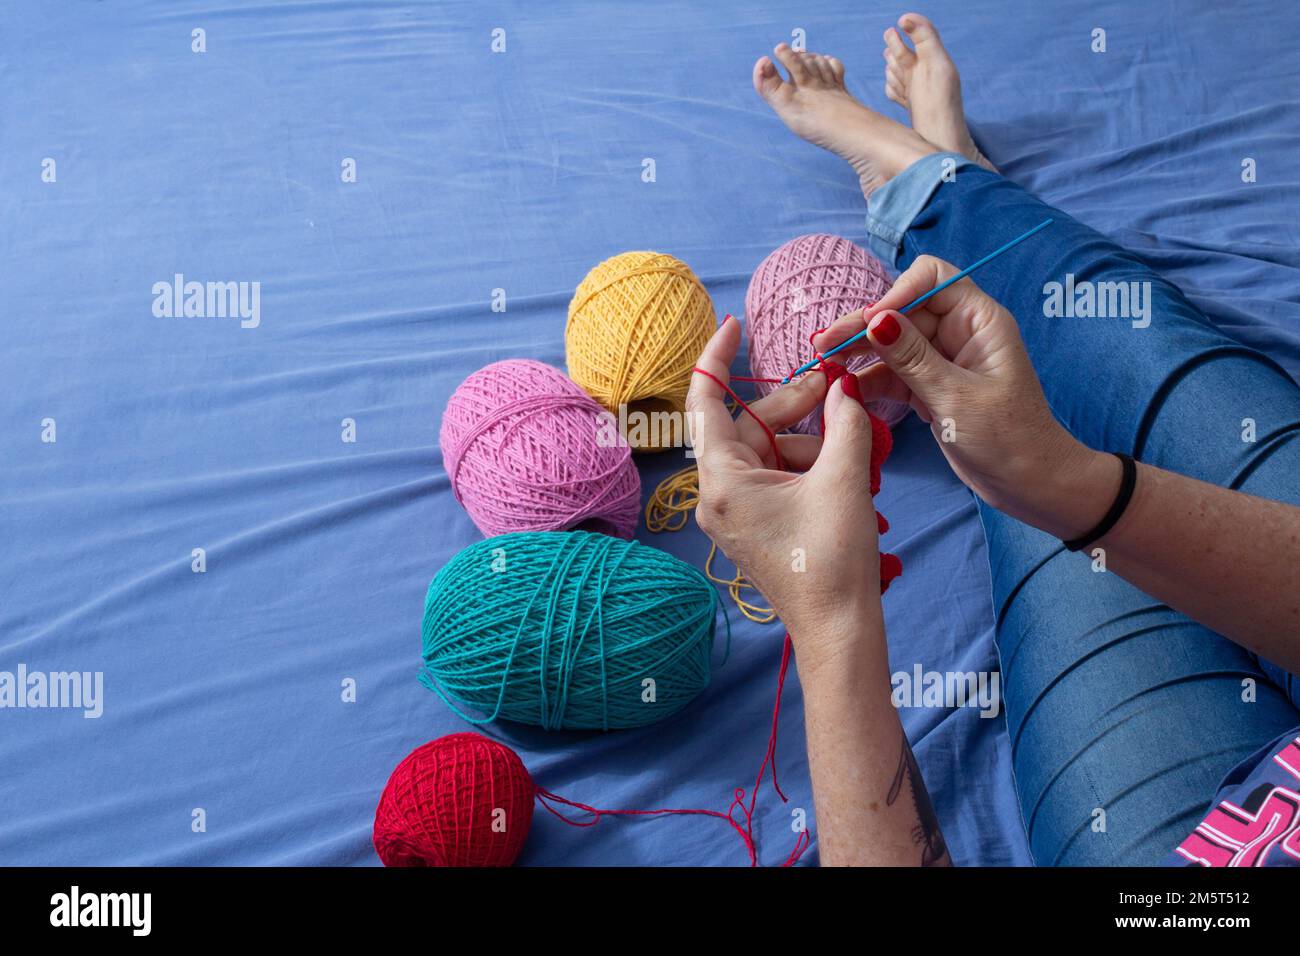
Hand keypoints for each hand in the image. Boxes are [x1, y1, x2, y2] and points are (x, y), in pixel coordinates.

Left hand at [686, 316, 883, 666]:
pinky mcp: (755, 526)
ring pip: (768, 451)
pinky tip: (845, 471)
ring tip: (853, 450)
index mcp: (723, 481)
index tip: (736, 324)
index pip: (705, 402)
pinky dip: (809, 466)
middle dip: (795, 406)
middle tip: (836, 388)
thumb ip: (844, 421)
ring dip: (811, 441)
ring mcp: (735, 513)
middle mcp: (718, 495)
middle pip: (748, 426)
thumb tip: (844, 386)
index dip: (717, 357)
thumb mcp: (844, 478)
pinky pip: (775, 477)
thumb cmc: (833, 559)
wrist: (838, 629)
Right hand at [814, 255, 1117, 537]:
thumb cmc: (1008, 439)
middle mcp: (959, 332)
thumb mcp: (955, 397)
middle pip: (902, 312)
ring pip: (891, 343)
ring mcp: (942, 360)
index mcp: (979, 321)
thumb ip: (912, 357)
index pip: (932, 279)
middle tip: (823, 344)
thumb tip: (875, 319)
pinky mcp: (930, 387)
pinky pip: (893, 373)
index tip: (868, 322)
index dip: (896, 293)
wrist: (1029, 484)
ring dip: (859, 353)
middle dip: (863, 326)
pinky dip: (869, 380)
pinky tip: (844, 388)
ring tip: (825, 366)